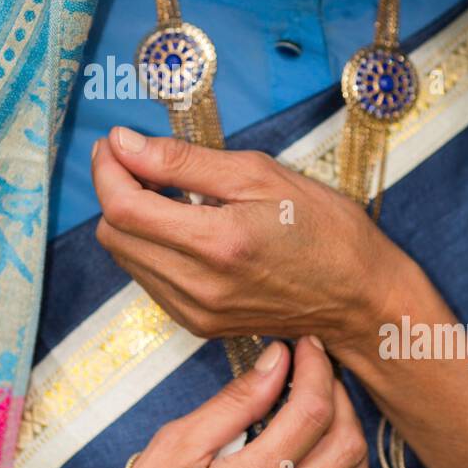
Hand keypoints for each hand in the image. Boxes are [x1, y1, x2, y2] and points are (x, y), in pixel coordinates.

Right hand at [41, 336, 374, 467]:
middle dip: (340, 397)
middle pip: (348, 447)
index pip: (312, 413)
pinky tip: (316, 460)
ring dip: (349, 439)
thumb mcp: (177, 441)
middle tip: (316, 373)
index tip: (307, 346)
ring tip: (320, 413)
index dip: (317, 369)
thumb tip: (279, 360)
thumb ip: (236, 400)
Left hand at [91, 126, 408, 359]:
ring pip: (126, 257)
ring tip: (166, 192)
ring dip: (131, 219)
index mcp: (217, 243)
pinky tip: (182, 226)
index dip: (106, 170)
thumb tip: (124, 144)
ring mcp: (196, 311)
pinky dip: (150, 246)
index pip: (123, 207)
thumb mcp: (260, 174)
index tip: (112, 143)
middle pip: (114, 233)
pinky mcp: (198, 324)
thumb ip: (183, 161)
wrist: (360, 298)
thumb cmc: (324, 227)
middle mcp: (199, 286)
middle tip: (140, 160)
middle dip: (115, 190)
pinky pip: (148, 278)